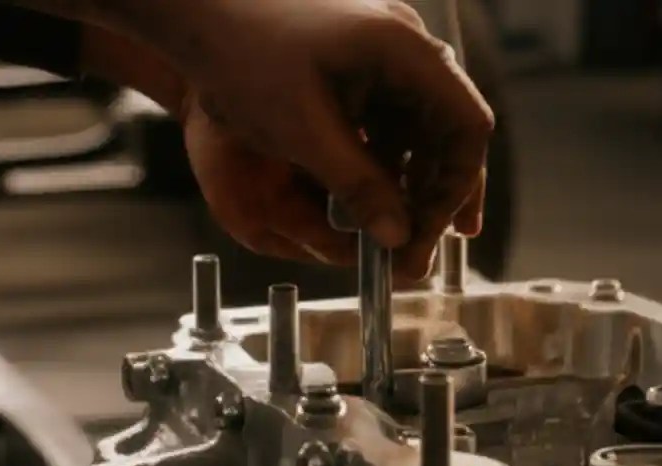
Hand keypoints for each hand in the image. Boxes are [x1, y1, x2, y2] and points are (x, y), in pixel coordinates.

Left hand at [93, 0, 493, 279]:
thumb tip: (399, 238)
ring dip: (414, 181)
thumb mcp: (305, 135)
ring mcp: (382, 51)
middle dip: (439, 191)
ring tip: (399, 232)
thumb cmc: (243, 59)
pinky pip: (391, 118)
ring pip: (421, 128)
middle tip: (425, 246)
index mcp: (402, 51)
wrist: (195, 14)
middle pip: (450, 129)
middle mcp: (403, 45)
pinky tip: (374, 198)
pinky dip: (389, 161)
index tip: (439, 233)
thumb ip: (359, 189)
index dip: (459, 186)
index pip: (467, 126)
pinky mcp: (358, 63)